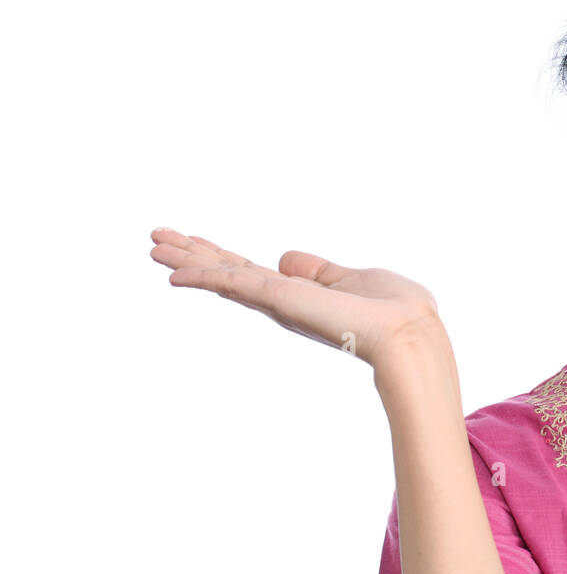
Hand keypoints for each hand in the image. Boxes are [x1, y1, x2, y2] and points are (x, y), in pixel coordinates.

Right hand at [148, 227, 445, 368]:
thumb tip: (286, 259)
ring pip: (223, 275)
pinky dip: (202, 275)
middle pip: (228, 273)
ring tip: (152, 244)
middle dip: (193, 256)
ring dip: (187, 260)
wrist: (406, 335)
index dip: (221, 257)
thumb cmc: (396, 312)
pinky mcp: (280, 300)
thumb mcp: (353, 279)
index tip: (193, 242)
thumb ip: (319, 272)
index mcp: (301, 296)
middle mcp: (284, 302)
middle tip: (155, 239)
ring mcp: (279, 303)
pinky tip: (173, 272)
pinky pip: (232, 282)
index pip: (251, 273)